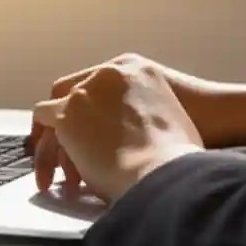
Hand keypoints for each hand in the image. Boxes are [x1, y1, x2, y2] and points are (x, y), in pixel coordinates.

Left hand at [27, 53, 245, 173]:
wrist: (200, 136)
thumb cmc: (191, 137)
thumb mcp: (168, 113)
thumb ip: (146, 119)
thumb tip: (142, 147)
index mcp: (131, 67)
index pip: (94, 83)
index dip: (84, 110)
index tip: (79, 132)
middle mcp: (105, 73)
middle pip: (65, 91)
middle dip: (57, 123)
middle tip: (52, 152)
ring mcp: (86, 90)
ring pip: (52, 112)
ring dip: (50, 145)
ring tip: (53, 178)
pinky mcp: (70, 112)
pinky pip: (46, 127)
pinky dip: (45, 151)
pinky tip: (53, 177)